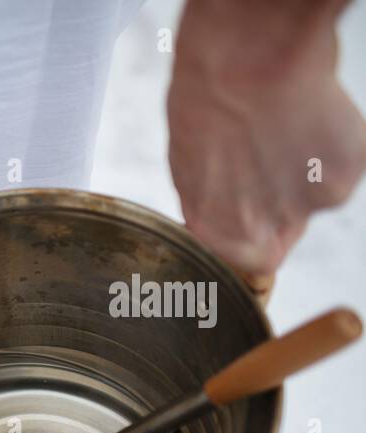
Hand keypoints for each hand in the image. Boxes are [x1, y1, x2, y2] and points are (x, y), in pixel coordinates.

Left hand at [168, 0, 365, 276]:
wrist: (246, 63)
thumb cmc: (211, 98)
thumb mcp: (194, 158)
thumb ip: (218, 193)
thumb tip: (233, 200)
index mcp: (211, 227)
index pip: (248, 260)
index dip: (260, 234)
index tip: (266, 211)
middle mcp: (256, 230)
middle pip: (285, 229)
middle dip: (285, 198)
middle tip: (275, 152)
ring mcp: (301, 211)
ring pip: (319, 192)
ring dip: (311, 166)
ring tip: (289, 126)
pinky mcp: (340, 185)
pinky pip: (347, 167)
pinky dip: (339, 145)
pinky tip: (313, 117)